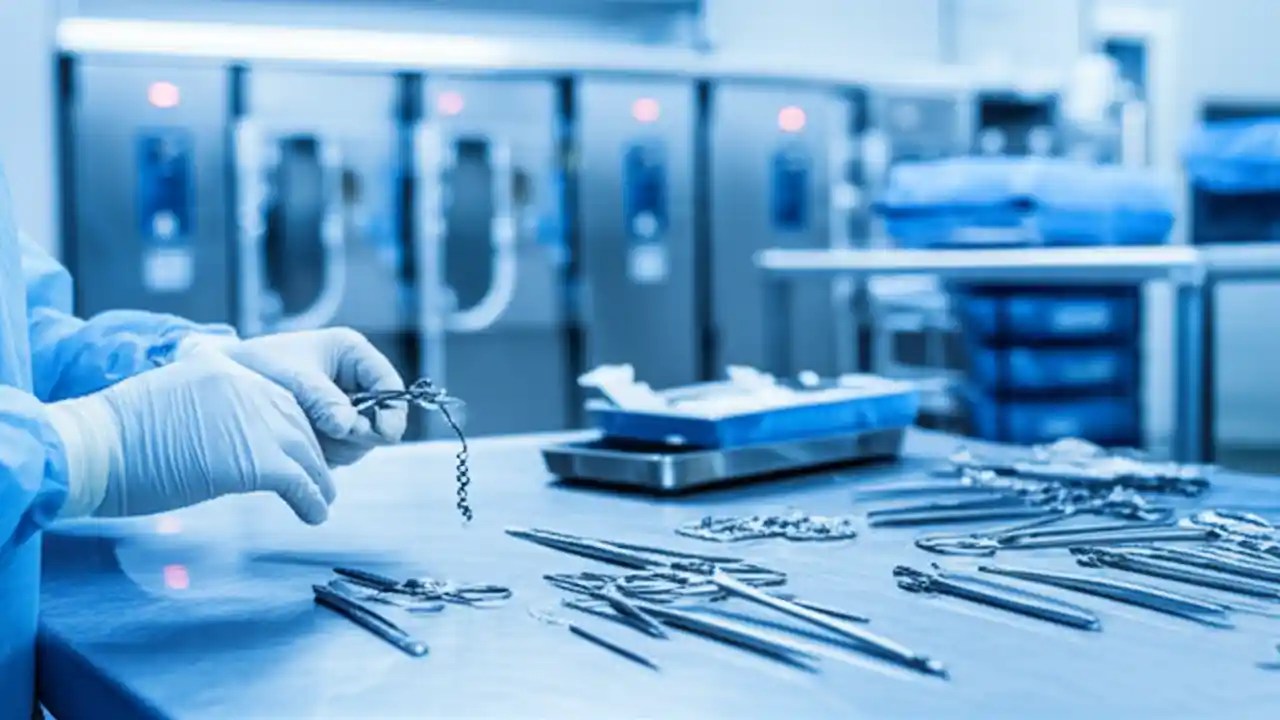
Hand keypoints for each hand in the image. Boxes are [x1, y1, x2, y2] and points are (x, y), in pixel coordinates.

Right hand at [47, 353, 333, 523]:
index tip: (302, 447)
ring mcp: (255, 421)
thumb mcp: (172, 399)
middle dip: (312, 452)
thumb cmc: (116, 437)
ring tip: (323, 500)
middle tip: (319, 476)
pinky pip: (300, 481)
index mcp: (224, 368)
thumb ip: (211, 407)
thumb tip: (233, 437)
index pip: (278, 394)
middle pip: (299, 421)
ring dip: (319, 480)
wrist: (93, 450)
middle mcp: (247, 386)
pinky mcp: (256, 460)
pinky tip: (315, 514)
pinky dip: (312, 500)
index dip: (294, 426)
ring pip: (306, 451)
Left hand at [194, 328, 407, 466]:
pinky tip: (301, 439)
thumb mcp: (294, 378)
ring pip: (362, 440)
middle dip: (359, 431)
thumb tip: (348, 426)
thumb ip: (323, 400)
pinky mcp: (330, 430)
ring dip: (339, 444)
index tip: (384, 433)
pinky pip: (342, 452)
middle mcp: (355, 382)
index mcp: (353, 355)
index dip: (393, 412)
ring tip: (306, 431)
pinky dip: (325, 452)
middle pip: (381, 420)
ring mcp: (344, 408)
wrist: (225, 379)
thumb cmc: (259, 365)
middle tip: (329, 431)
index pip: (390, 386)